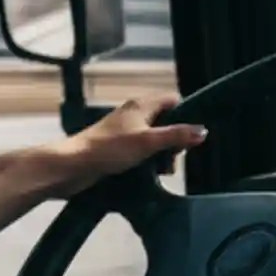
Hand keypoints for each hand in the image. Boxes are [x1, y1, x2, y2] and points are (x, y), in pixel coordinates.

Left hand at [49, 94, 206, 196]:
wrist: (73, 166)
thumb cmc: (110, 149)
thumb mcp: (148, 142)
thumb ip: (176, 135)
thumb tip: (203, 131)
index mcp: (141, 106)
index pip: (172, 100)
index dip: (185, 114)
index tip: (189, 135)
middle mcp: (133, 115)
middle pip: (165, 122)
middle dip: (174, 140)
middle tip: (174, 158)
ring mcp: (124, 132)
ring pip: (153, 139)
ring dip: (161, 155)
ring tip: (161, 170)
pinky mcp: (116, 148)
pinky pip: (141, 151)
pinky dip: (147, 162)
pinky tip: (148, 175)